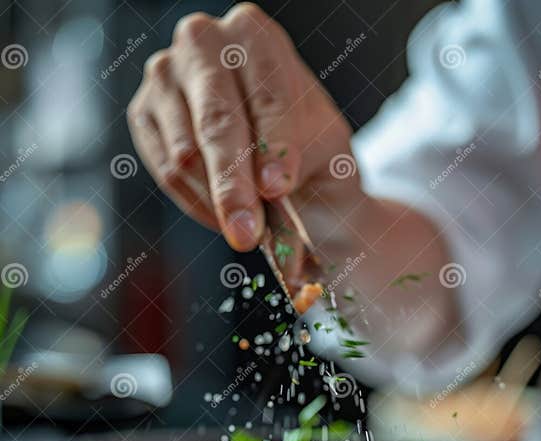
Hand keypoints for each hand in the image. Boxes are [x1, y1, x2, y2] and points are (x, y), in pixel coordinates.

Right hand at [127, 3, 352, 251]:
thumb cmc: (301, 142)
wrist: (275, 153)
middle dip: (234, 184)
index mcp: (253, 35)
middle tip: (247, 232)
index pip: (266, 93)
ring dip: (218, 202)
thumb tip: (271, 193)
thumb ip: (305, 166)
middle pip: (217, 120)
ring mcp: (165, 78)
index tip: (278, 188)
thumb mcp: (322, 147)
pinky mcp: (144, 116)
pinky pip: (166, 172)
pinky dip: (198, 205)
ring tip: (246, 230)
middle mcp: (203, 43)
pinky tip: (221, 217)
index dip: (274, 145)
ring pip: (186, 153)